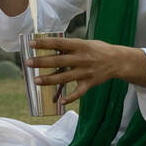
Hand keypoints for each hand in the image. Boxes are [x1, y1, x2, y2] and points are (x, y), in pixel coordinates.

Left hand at [23, 36, 145, 105]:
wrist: (118, 61)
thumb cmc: (98, 49)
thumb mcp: (85, 43)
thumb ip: (69, 46)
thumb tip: (49, 47)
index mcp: (80, 45)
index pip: (59, 43)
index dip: (45, 43)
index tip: (31, 43)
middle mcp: (82, 58)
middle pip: (59, 61)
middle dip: (42, 62)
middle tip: (27, 63)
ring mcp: (86, 72)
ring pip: (65, 77)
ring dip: (49, 80)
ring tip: (36, 81)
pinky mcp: (90, 83)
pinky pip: (79, 92)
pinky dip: (70, 98)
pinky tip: (60, 101)